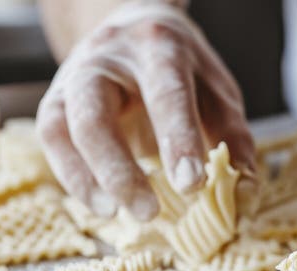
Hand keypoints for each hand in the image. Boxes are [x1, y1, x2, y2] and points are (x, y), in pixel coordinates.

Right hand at [37, 1, 256, 219]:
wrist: (131, 31)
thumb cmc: (182, 70)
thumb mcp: (216, 92)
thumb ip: (232, 138)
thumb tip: (243, 193)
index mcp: (159, 47)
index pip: (166, 93)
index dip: (178, 140)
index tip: (192, 185)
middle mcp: (107, 58)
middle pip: (96, 112)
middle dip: (119, 168)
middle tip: (149, 213)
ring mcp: (73, 78)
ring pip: (63, 128)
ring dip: (87, 177)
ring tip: (115, 213)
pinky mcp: (54, 102)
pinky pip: (52, 142)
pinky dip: (74, 178)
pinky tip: (101, 204)